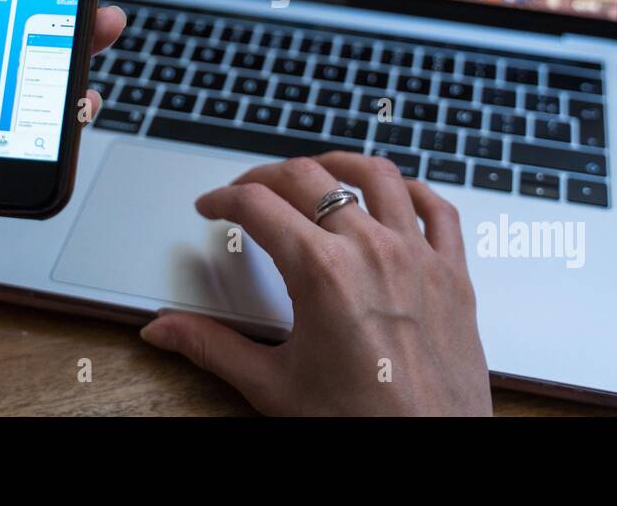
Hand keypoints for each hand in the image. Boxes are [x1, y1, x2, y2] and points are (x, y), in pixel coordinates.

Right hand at [140, 153, 491, 415]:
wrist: (432, 452)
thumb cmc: (360, 424)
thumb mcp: (273, 385)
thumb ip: (213, 348)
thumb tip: (164, 332)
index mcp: (321, 272)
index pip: (256, 206)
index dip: (223, 199)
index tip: (211, 207)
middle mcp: (371, 250)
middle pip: (308, 178)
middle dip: (266, 176)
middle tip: (247, 193)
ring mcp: (417, 256)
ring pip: (378, 175)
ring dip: (338, 165)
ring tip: (315, 170)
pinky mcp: (453, 273)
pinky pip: (439, 210)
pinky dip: (414, 191)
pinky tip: (396, 195)